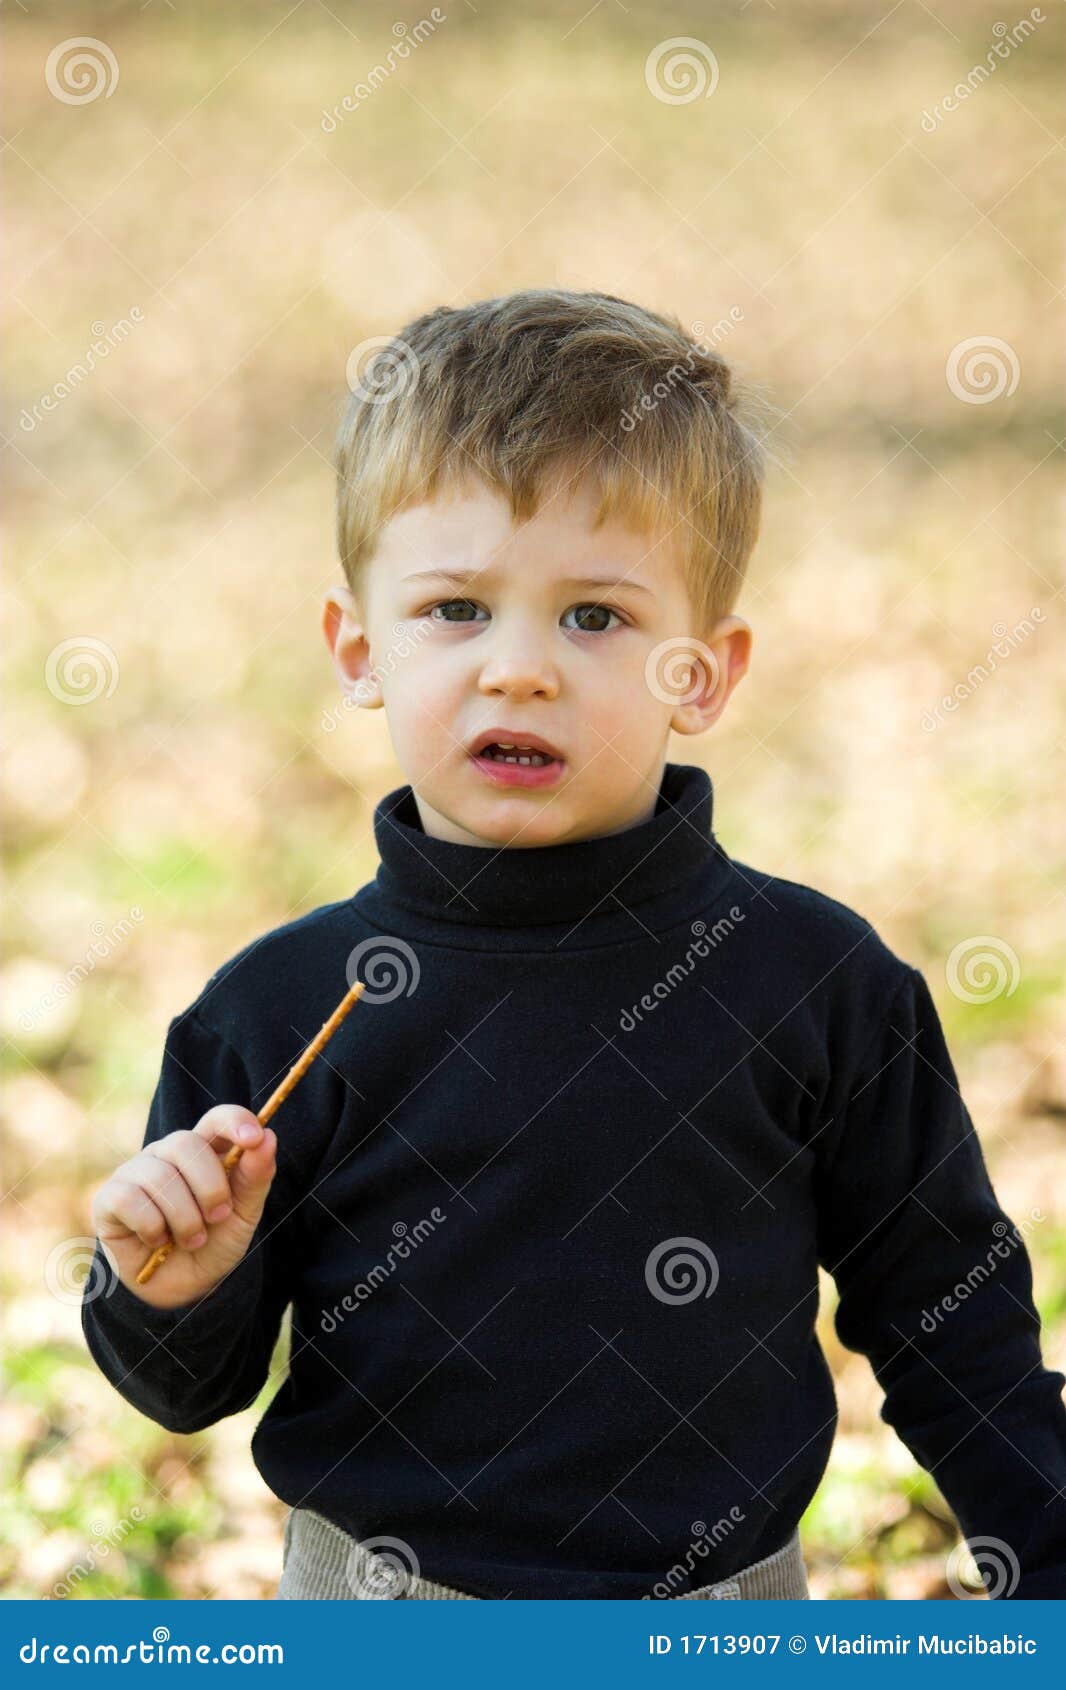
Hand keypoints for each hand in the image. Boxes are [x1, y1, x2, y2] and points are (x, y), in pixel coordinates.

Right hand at [90, 1106, 277, 1309]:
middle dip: (210, 1188)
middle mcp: (167, 1154)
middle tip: (218, 1218)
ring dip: (184, 1218)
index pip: (216, 1119)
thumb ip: (256, 1177)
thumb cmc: (214, 1244)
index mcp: (204, 1151)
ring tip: (193, 1240)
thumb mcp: (243, 1215)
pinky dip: (152, 1228)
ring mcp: (135, 1172)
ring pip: (160, 1176)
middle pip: (185, 1144)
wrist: (183, 1291)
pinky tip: (157, 1241)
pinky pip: (131, 1200)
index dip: (234, 1121)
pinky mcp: (109, 1198)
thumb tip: (267, 1136)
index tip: (254, 1138)